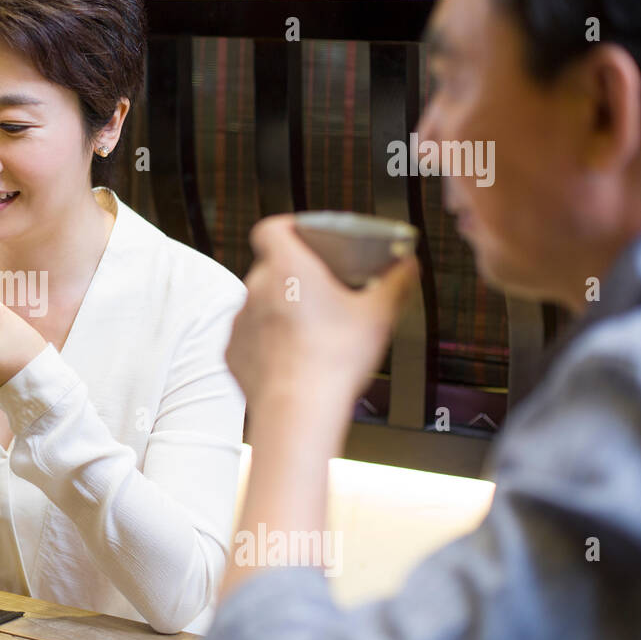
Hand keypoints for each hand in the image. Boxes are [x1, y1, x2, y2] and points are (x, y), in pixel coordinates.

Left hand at [226, 214, 419, 413]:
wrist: (298, 411)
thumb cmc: (334, 361)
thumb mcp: (379, 315)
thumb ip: (395, 282)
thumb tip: (408, 266)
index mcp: (287, 268)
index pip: (272, 228)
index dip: (288, 228)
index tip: (306, 237)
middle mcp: (255, 288)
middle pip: (270, 269)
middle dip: (294, 278)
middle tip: (323, 294)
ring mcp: (239, 321)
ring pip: (259, 304)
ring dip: (280, 311)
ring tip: (310, 332)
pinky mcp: (232, 352)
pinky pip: (249, 337)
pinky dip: (267, 342)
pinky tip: (293, 356)